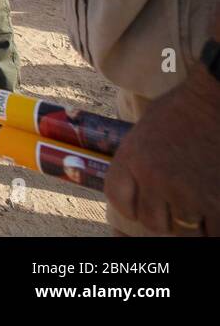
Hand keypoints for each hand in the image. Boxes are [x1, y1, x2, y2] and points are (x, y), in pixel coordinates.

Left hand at [104, 71, 219, 234]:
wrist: (216, 99)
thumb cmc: (185, 108)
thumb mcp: (146, 128)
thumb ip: (137, 158)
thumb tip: (138, 184)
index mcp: (131, 157)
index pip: (118, 200)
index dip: (132, 206)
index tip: (144, 205)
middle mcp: (153, 178)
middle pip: (151, 221)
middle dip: (165, 215)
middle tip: (178, 205)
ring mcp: (185, 193)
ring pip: (183, 229)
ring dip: (192, 221)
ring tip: (201, 202)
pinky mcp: (216, 202)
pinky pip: (212, 230)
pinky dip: (214, 224)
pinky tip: (215, 208)